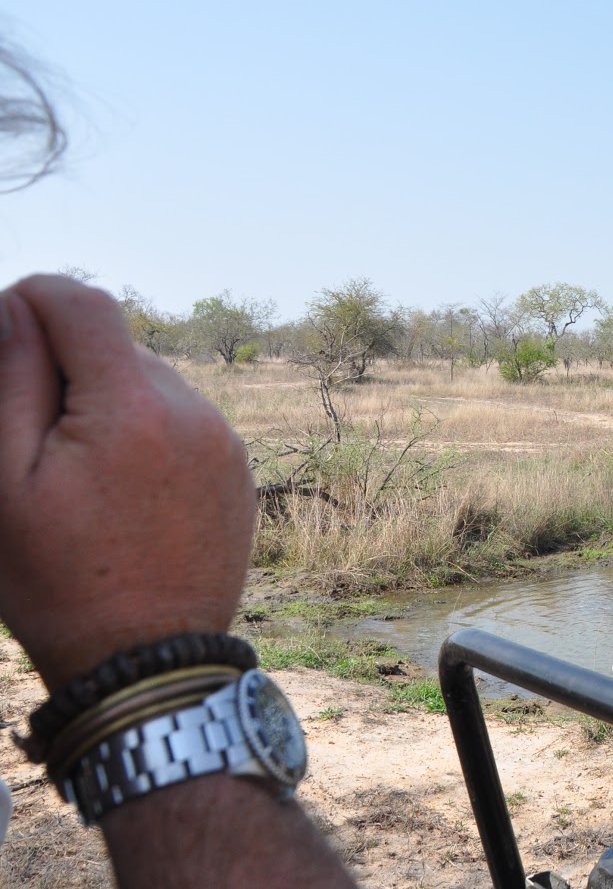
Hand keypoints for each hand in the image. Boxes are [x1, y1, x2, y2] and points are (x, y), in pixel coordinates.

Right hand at [0, 275, 255, 690]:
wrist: (147, 662)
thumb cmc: (57, 580)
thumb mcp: (4, 480)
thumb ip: (11, 379)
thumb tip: (15, 304)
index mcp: (131, 406)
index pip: (83, 304)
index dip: (32, 300)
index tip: (5, 328)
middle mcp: (192, 411)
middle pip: (117, 347)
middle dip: (68, 366)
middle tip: (30, 434)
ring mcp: (225, 441)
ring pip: (151, 384)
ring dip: (108, 402)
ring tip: (77, 475)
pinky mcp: (239, 469)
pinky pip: (183, 423)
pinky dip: (146, 434)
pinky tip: (120, 492)